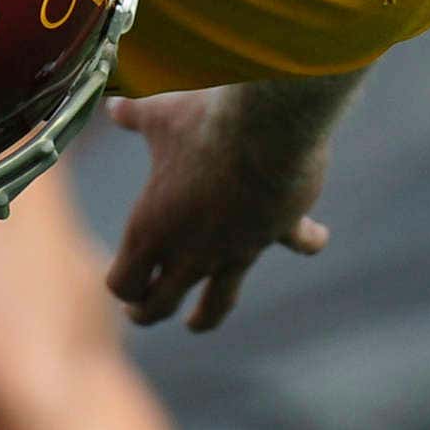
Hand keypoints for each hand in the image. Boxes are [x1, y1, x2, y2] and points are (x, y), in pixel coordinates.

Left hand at [104, 92, 330, 331]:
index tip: (123, 285)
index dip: (122, 287)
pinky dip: (307, 240)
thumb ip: (136, 115)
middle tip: (142, 311)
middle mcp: (189, 251)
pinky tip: (315, 236)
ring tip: (197, 324)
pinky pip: (297, 244)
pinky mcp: (276, 233)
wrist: (266, 129)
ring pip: (216, 302)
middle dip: (149, 311)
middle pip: (160, 303)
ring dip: (205, 316)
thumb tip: (114, 105)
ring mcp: (234, 249)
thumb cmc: (204, 123)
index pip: (124, 282)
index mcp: (151, 229)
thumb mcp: (161, 114)